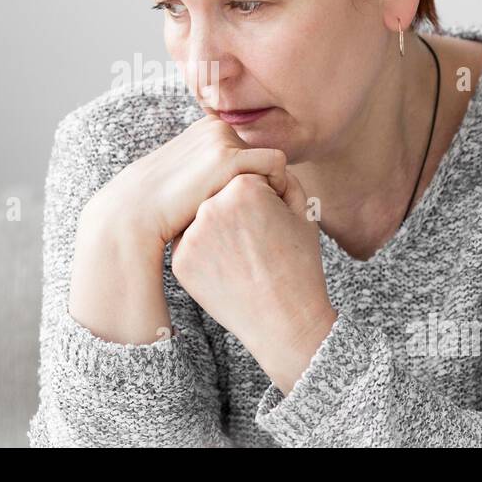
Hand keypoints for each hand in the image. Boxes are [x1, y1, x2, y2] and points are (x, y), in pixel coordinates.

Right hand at [91, 114, 288, 248]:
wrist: (136, 214)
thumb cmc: (164, 208)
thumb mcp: (190, 179)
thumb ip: (213, 173)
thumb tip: (239, 183)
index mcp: (208, 128)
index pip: (251, 153)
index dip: (255, 180)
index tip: (251, 208)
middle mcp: (216, 126)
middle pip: (262, 157)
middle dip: (264, 185)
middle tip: (255, 215)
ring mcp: (222, 139)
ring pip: (273, 163)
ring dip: (272, 188)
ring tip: (257, 217)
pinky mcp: (229, 157)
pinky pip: (277, 167)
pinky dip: (280, 188)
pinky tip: (265, 213)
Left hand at [169, 168, 337, 393]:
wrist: (284, 321)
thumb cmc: (299, 264)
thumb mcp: (302, 210)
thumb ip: (280, 175)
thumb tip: (258, 161)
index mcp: (244, 187)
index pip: (245, 177)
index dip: (262, 200)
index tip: (272, 224)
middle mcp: (212, 206)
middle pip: (220, 194)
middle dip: (237, 211)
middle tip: (257, 242)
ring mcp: (192, 235)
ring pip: (201, 217)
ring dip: (218, 228)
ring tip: (243, 254)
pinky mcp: (180, 260)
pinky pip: (190, 243)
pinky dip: (206, 252)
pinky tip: (229, 268)